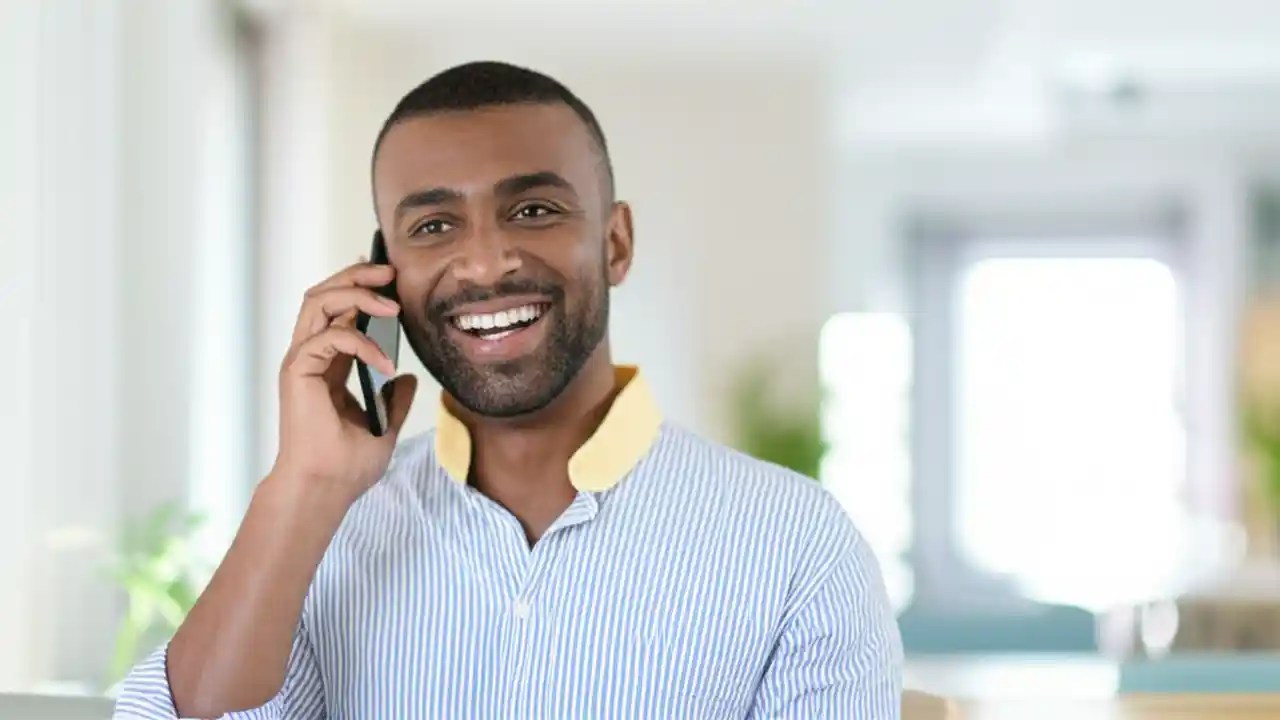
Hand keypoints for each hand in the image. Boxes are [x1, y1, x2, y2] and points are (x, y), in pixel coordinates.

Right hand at [270, 261, 417, 501]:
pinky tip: (386, 363)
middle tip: (391, 272)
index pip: (338, 310)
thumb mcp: (383, 426)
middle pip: (323, 293)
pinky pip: (330, 337)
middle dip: (356, 275)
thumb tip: (407, 378)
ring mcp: (301, 361)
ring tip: (391, 304)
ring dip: (355, 293)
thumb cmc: (346, 466)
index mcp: (327, 365)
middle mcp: (310, 357)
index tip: (393, 282)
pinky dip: (362, 343)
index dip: (362, 288)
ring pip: (318, 302)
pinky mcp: (298, 371)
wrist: (325, 489)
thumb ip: (394, 399)